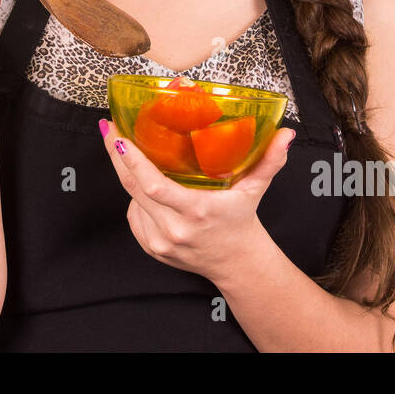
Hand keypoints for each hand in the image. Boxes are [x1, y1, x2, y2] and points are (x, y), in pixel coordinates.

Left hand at [98, 118, 295, 281]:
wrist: (237, 263)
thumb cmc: (241, 221)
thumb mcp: (255, 188)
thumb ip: (269, 160)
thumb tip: (285, 134)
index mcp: (196, 211)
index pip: (153, 185)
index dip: (132, 160)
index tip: (119, 136)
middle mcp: (174, 229)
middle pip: (132, 187)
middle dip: (116, 155)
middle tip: (109, 129)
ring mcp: (160, 242)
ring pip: (131, 200)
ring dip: (128, 176)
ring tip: (130, 153)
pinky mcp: (151, 249)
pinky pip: (133, 216)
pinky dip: (136, 199)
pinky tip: (145, 187)